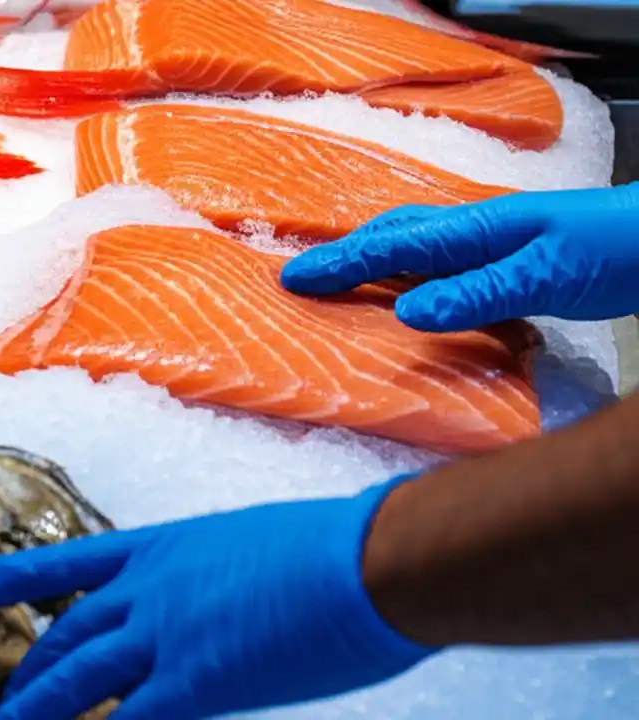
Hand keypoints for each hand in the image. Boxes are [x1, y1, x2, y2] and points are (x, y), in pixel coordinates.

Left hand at [0, 478, 433, 719]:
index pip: (76, 564)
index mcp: (166, 547)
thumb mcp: (261, 547)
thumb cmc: (341, 547)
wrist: (371, 560)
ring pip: (76, 677)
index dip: (20, 578)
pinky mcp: (194, 681)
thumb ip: (227, 577)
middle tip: (9, 697)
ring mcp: (165, 634)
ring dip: (36, 707)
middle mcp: (151, 587)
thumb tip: (232, 600)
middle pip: (71, 633)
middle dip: (36, 669)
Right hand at [278, 183, 638, 331]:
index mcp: (473, 229)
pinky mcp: (512, 267)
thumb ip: (476, 293)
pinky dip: (411, 280)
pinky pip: (443, 270)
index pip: (390, 248)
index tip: (293, 279)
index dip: (340, 264)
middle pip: (394, 238)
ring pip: (416, 251)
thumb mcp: (543, 274)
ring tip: (341, 285)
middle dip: (345, 256)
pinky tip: (413, 299)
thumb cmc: (612, 247)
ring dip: (374, 264)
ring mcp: (493, 246)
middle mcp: (475, 232)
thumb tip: (406, 315)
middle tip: (302, 278)